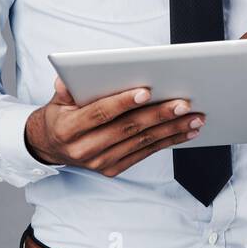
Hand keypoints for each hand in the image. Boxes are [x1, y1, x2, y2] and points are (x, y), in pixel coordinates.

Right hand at [24, 77, 205, 176]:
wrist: (51, 147)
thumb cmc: (60, 115)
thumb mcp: (56, 99)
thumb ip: (65, 88)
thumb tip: (68, 78)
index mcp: (69, 128)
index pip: (100, 113)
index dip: (123, 102)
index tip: (147, 91)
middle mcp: (84, 149)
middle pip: (127, 129)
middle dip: (158, 115)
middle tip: (183, 103)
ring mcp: (100, 163)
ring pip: (141, 143)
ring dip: (172, 130)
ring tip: (195, 118)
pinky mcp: (113, 170)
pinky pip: (145, 154)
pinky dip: (168, 142)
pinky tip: (186, 132)